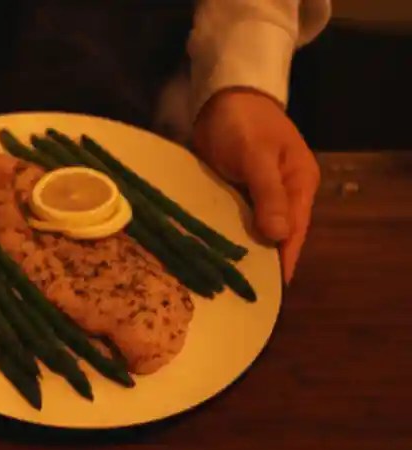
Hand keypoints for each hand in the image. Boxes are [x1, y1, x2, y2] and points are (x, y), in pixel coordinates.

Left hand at [192, 87, 319, 283]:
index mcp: (299, 186)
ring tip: (220, 285)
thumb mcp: (257, 157)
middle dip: (259, 263)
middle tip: (237, 296)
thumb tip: (278, 236)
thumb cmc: (244, 123)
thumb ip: (268, 195)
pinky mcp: (233, 192)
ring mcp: (257, 195)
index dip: (281, 263)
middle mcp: (283, 195)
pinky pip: (231, 220)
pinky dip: (223, 236)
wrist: (223, 95)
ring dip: (239, 253)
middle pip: (274, 237)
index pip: (293, 234)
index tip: (267, 293)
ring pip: (251, 231)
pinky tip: (207, 256)